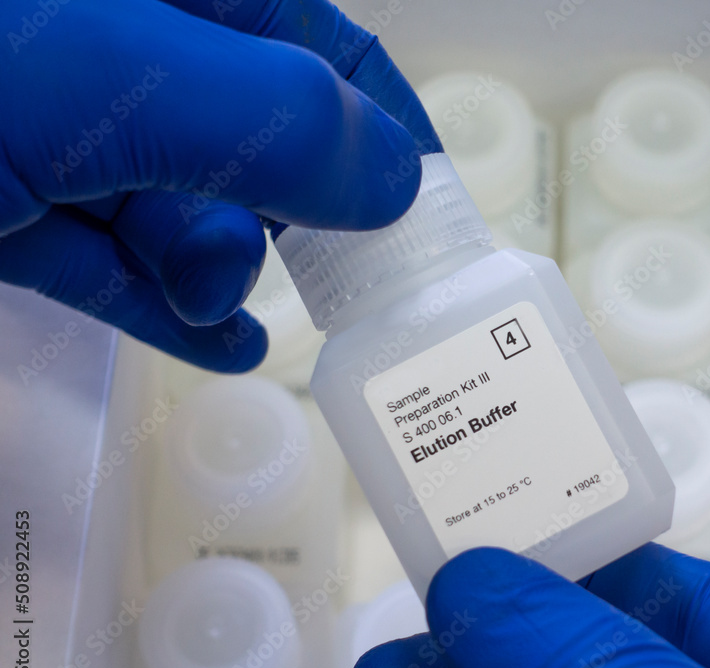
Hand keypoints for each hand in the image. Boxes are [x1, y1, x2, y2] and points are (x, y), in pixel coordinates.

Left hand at [0, 0, 439, 371]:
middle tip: (343, 278)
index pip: (315, 43)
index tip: (430, 202)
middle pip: (256, 138)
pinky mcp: (10, 216)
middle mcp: (122, 58)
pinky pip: (111, 266)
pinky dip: (167, 310)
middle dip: (296, 214)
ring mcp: (59, 138)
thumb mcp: (122, 73)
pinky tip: (220, 344)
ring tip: (214, 306)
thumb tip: (395, 179)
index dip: (382, 119)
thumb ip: (276, 121)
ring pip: (180, 210)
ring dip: (217, 271)